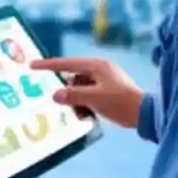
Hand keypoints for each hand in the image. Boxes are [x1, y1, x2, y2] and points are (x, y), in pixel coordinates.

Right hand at [30, 57, 144, 128]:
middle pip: (73, 77)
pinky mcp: (109, 88)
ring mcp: (105, 78)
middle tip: (65, 105)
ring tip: (82, 113)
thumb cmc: (120, 103)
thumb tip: (56, 94)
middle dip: (68, 92)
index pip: (66, 63)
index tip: (32, 66)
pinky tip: (89, 114)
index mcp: (96, 66)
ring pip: (81, 87)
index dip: (48, 65)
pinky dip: (86, 103)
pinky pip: (89, 93)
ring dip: (77, 100)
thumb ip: (73, 96)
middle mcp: (100, 68)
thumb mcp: (95, 99)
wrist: (145, 113)